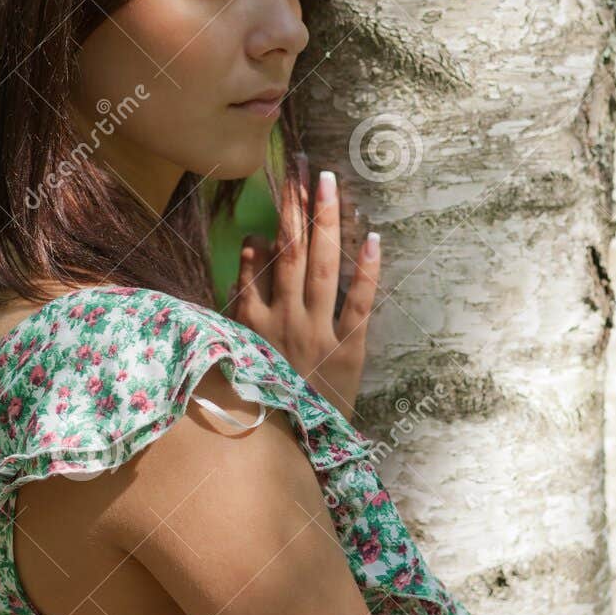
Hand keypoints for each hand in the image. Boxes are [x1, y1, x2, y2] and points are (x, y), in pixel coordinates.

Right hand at [224, 164, 380, 424]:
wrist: (295, 450)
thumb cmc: (267, 395)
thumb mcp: (242, 348)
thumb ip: (242, 297)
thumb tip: (254, 242)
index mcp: (254, 323)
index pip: (261, 258)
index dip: (272, 218)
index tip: (280, 180)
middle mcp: (285, 322)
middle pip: (291, 251)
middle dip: (298, 204)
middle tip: (305, 164)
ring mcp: (318, 334)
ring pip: (322, 267)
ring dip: (326, 222)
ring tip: (329, 181)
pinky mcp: (350, 351)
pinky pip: (360, 304)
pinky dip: (367, 272)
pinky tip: (373, 238)